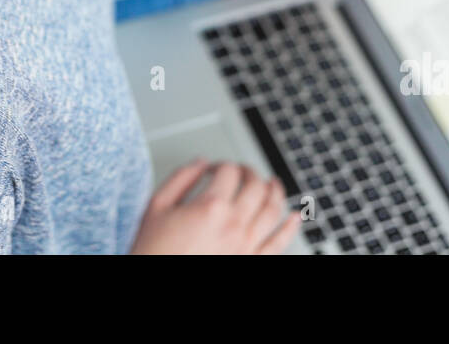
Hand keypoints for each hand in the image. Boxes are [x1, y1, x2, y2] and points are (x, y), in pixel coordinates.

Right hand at [129, 159, 301, 253]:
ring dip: (276, 191)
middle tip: (243, 171)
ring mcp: (246, 245)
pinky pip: (279, 243)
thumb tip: (201, 163)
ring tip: (273, 184)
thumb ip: (181, 178)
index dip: (221, 164)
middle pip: (255, 186)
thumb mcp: (156, 206)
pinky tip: (295, 217)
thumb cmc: (153, 252)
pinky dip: (290, 227)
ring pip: (273, 210)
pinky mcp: (251, 262)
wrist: (155, 285)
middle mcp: (234, 225)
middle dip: (250, 172)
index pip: (228, 172)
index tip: (215, 169)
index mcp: (211, 207)